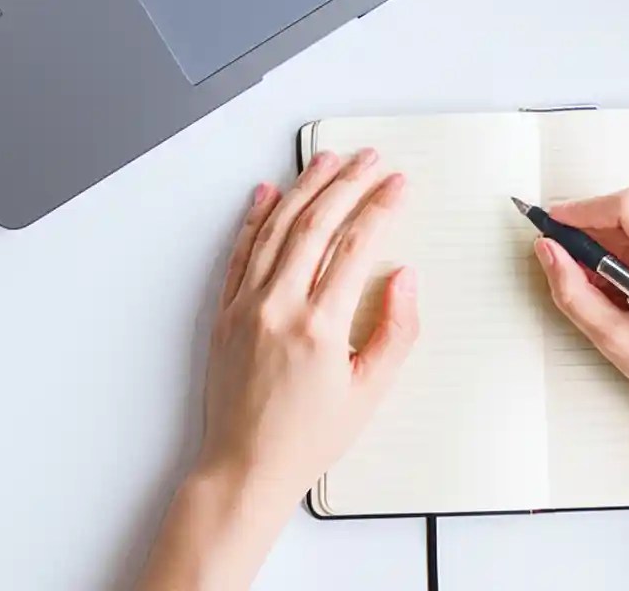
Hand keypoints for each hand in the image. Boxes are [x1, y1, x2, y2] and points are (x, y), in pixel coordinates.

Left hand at [199, 148, 418, 494]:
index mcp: (320, 327)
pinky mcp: (224, 313)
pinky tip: (265, 194)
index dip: (381, 208)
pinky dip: (253, 219)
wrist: (244, 468)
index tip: (397, 186)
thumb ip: (395, 331)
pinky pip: (239, 254)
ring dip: (303, 188)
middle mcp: (278, 307)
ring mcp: (246, 307)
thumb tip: (404, 279)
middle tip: (369, 159)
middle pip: (316, 224)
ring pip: (275, 229)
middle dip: (347, 183)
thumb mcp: (370, 392)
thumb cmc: (307, 439)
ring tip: (326, 161)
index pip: (356, 246)